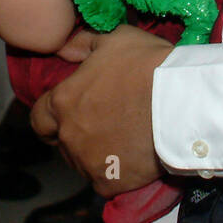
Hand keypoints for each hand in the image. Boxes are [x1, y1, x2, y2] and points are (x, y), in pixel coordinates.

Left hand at [30, 26, 173, 193]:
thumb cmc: (147, 65)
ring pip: (83, 162)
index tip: (67, 114)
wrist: (182, 101)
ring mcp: (87, 162)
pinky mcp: (109, 183)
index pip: (39, 118)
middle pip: (63, 141)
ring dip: (96, 153)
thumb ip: (84, 44)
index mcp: (64, 101)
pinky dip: (115, 173)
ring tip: (123, 139)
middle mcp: (69, 135)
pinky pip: (105, 181)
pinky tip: (132, 159)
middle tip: (105, 123)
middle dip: (78, 133)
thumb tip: (65, 49)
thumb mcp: (115, 39)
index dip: (51, 116)